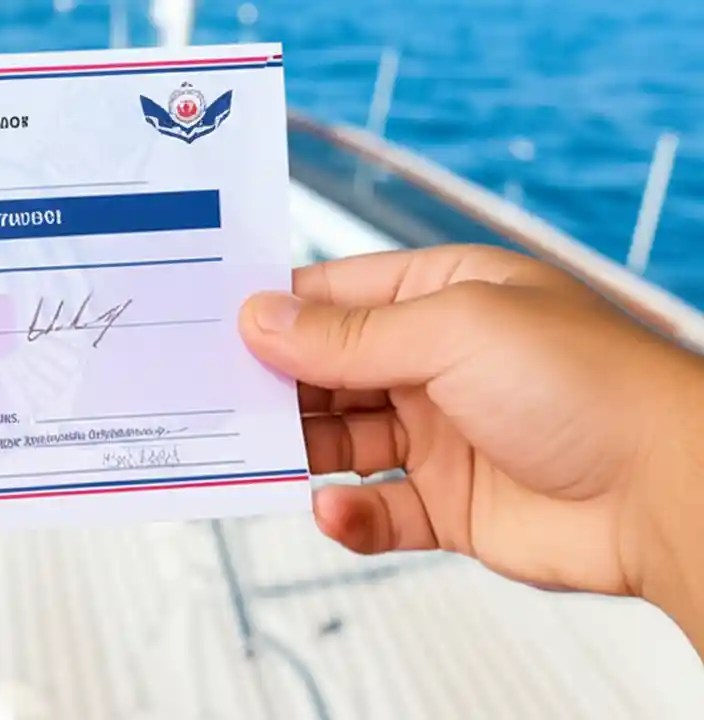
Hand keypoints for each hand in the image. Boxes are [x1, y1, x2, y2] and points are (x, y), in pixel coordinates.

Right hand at [239, 246, 703, 648]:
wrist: (669, 492)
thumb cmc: (585, 384)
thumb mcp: (452, 331)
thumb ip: (348, 335)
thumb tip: (260, 319)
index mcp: (444, 297)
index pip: (338, 295)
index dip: (277, 310)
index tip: (214, 325)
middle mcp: (438, 362)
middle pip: (328, 370)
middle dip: (277, 385)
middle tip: (219, 400)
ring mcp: (441, 435)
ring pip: (341, 440)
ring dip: (301, 451)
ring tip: (260, 459)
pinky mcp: (448, 505)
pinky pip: (376, 509)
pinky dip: (348, 514)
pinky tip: (336, 510)